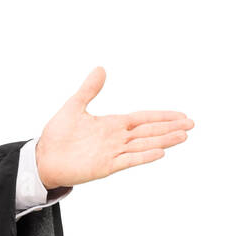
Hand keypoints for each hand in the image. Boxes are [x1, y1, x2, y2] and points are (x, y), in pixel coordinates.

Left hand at [35, 67, 192, 189]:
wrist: (43, 157)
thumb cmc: (57, 135)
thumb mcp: (74, 106)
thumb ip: (89, 89)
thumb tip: (100, 69)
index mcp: (111, 124)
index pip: (142, 119)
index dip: (161, 116)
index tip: (180, 115)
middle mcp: (116, 138)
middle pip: (148, 131)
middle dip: (169, 127)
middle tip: (191, 124)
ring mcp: (112, 152)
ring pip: (143, 144)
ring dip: (163, 140)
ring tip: (183, 136)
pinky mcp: (105, 166)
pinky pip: (128, 160)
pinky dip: (143, 156)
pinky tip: (160, 152)